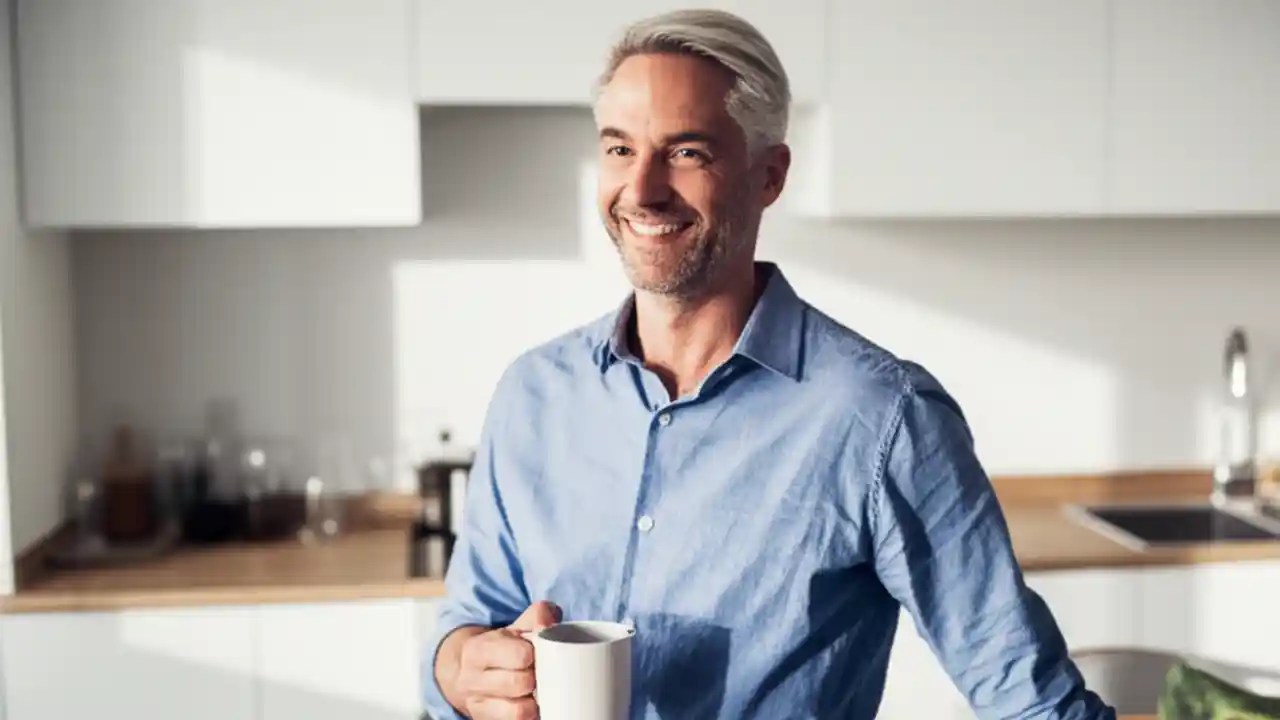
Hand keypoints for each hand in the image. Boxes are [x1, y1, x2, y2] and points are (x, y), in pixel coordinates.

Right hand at [456, 601, 561, 719]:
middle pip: (520, 683)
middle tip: (540, 672)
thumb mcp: (515, 627)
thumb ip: (536, 616)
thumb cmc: (501, 648)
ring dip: (535, 700)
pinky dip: (530, 715)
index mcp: (478, 650)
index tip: (535, 653)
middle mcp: (472, 679)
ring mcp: (477, 705)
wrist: (469, 672)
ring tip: (537, 689)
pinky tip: (532, 704)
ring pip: (519, 710)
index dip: (534, 655)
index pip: (519, 655)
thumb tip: (548, 621)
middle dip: (537, 677)